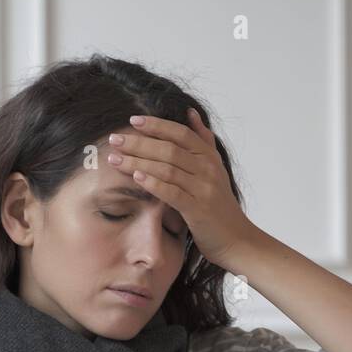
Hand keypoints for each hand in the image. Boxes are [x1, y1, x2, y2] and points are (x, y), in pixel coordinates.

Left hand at [105, 109, 256, 271]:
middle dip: (139, 142)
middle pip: (168, 149)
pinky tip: (136, 177)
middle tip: (114, 139)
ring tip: (115, 159)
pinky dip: (153, 183)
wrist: (236, 239)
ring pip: (166, 168)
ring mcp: (203, 188)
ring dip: (138, 161)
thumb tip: (190, 112)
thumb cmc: (219, 205)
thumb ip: (203, 140)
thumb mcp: (215, 168)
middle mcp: (207, 169)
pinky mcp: (198, 209)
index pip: (180, 133)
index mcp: (209, 156)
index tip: (133, 120)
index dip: (156, 124)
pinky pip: (172, 192)